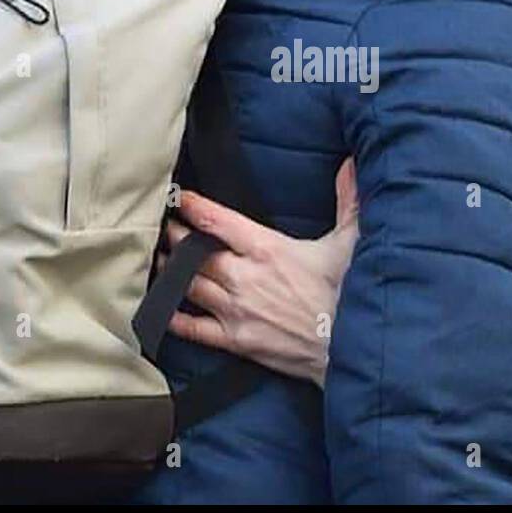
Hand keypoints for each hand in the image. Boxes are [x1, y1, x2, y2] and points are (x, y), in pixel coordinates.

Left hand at [164, 159, 358, 386]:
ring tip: (159, 259)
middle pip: (193, 251)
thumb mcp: (350, 242)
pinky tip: (161, 308)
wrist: (348, 348)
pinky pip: (193, 328)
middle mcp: (244, 276)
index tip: (180, 198)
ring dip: (170, 271)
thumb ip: (348, 200)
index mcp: (266, 249)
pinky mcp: (235, 340)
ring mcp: (235, 309)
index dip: (193, 206)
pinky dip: (173, 317)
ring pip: (187, 284)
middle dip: (176, 236)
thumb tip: (352, 164)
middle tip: (165, 226)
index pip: (217, 220)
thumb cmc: (348, 294)